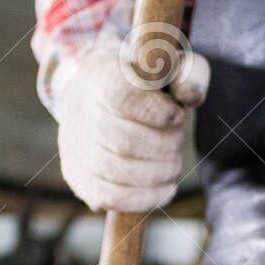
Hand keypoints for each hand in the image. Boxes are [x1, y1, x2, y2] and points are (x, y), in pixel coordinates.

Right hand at [55, 39, 209, 212]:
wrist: (97, 95)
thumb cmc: (145, 83)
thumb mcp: (173, 66)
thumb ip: (189, 73)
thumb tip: (188, 96)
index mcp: (101, 76)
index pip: (123, 97)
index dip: (156, 112)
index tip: (177, 114)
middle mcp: (80, 112)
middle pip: (124, 141)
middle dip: (164, 147)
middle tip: (176, 140)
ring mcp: (75, 148)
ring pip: (117, 172)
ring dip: (158, 173)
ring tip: (172, 164)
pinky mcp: (78, 177)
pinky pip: (110, 197)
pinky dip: (145, 198)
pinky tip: (165, 188)